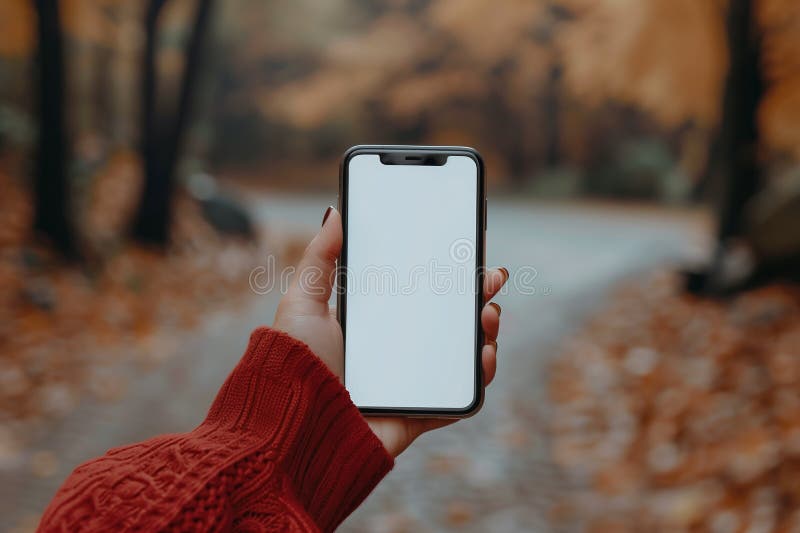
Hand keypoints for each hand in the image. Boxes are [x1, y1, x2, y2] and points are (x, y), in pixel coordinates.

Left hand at [274, 206, 506, 456]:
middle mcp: (397, 351)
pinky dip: (480, 376)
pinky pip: (462, 396)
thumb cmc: (292, 365)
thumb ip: (320, 258)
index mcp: (374, 323)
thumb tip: (336, 211)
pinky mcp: (422, 412)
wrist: (294, 427)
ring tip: (488, 314)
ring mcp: (413, 383)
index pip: (418, 291)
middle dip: (476, 294)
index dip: (445, 271)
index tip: (465, 248)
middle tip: (489, 276)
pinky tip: (483, 354)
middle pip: (449, 319)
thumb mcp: (302, 301)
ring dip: (484, 330)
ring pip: (462, 354)